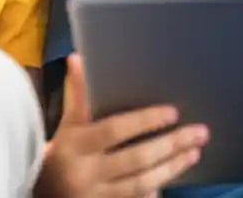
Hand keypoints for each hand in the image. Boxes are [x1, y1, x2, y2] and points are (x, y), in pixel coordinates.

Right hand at [34, 54, 209, 197]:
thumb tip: (77, 58)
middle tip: (200, 132)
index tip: (173, 112)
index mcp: (76, 144)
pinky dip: (157, 190)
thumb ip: (77, 94)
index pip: (115, 130)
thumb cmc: (61, 151)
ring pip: (142, 183)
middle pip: (136, 158)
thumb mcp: (67, 123)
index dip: (145, 121)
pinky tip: (175, 175)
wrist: (43, 192)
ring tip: (195, 152)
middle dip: (171, 145)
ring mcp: (96, 195)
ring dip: (172, 167)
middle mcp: (85, 172)